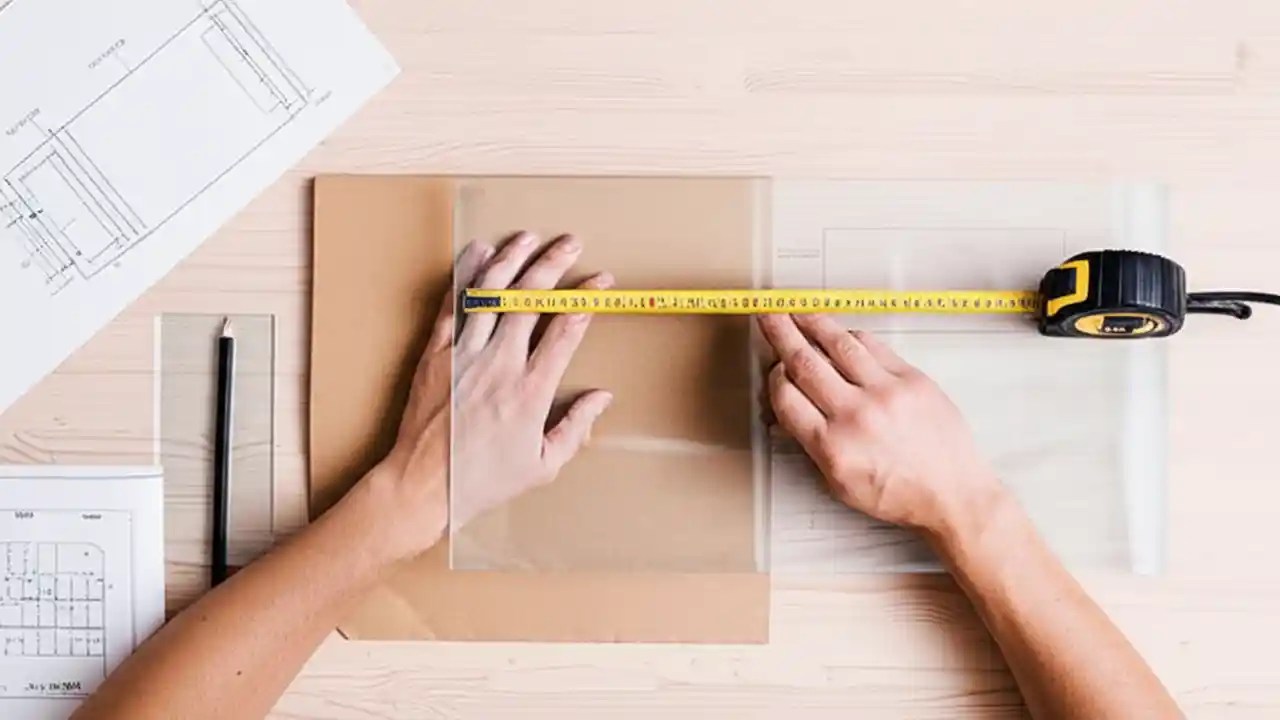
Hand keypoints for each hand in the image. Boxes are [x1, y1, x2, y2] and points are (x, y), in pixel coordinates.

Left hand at [374, 233, 613, 557]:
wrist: (423, 485)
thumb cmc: (483, 481)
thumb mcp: (543, 465)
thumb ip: (576, 428)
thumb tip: (601, 397)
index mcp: (531, 391)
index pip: (566, 329)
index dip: (587, 298)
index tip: (600, 281)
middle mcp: (499, 364)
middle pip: (530, 298)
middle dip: (554, 264)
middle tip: (570, 244)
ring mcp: (463, 355)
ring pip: (491, 292)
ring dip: (512, 258)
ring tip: (528, 237)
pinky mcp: (435, 354)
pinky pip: (453, 305)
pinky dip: (467, 275)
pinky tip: (480, 252)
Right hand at [757, 314, 1002, 535]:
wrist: (952, 493)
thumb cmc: (898, 494)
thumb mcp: (839, 484)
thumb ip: (811, 444)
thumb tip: (789, 410)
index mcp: (832, 446)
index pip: (787, 397)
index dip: (774, 377)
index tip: (773, 367)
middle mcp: (856, 415)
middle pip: (806, 363)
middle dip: (781, 334)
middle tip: (768, 316)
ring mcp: (886, 392)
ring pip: (838, 345)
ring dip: (813, 323)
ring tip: (797, 311)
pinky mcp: (912, 379)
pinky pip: (873, 346)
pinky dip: (851, 335)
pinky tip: (839, 330)